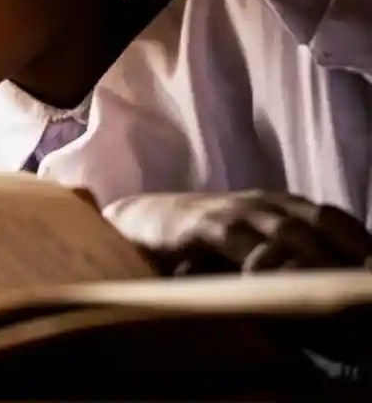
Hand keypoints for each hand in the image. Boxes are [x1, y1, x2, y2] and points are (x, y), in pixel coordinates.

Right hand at [102, 191, 371, 274]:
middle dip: (352, 251)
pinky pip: (242, 244)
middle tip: (370, 281)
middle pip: (322, 222)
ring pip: (289, 232)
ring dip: (320, 259)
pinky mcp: (205, 227)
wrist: (143, 221)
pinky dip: (265, 262)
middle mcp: (265, 204)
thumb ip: (283, 254)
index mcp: (281, 205)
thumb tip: (329, 285)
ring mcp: (235, 213)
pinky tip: (282, 283)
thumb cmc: (203, 237)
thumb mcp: (250, 239)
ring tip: (343, 287)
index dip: (361, 241)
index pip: (335, 218)